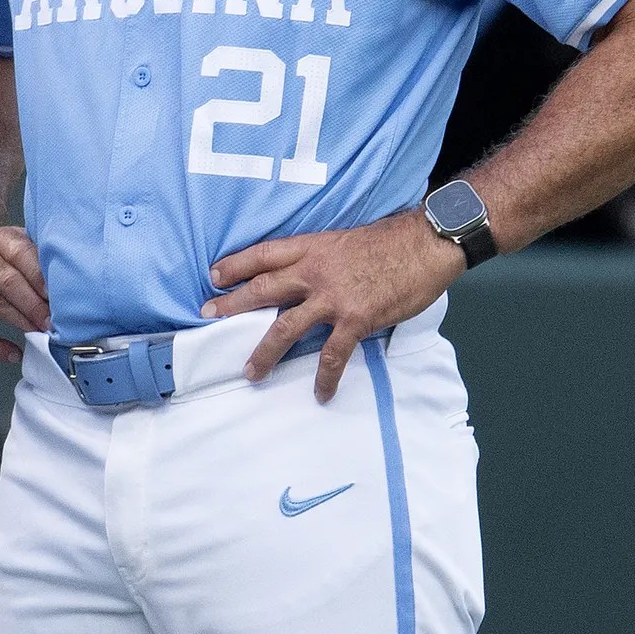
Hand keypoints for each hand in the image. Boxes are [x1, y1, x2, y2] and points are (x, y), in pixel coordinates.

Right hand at [0, 222, 47, 362]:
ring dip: (22, 322)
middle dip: (36, 306)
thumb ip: (33, 257)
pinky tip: (12, 353)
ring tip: (41, 335)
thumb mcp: (8, 240)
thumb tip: (65, 286)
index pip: (22, 256)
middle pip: (10, 283)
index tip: (61, 298)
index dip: (41, 279)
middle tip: (56, 324)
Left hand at [203, 210, 463, 399]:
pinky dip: (324, 377)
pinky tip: (320, 393)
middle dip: (232, 304)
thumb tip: (309, 276)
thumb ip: (323, 257)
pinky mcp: (355, 320)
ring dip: (264, 352)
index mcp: (312, 248)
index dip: (236, 265)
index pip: (264, 254)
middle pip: (262, 289)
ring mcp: (333, 297)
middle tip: (208, 316)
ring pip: (285, 327)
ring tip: (250, 372)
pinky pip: (333, 356)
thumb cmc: (392, 241)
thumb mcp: (346, 240)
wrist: (426, 244)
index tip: (214, 275)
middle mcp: (314, 271)